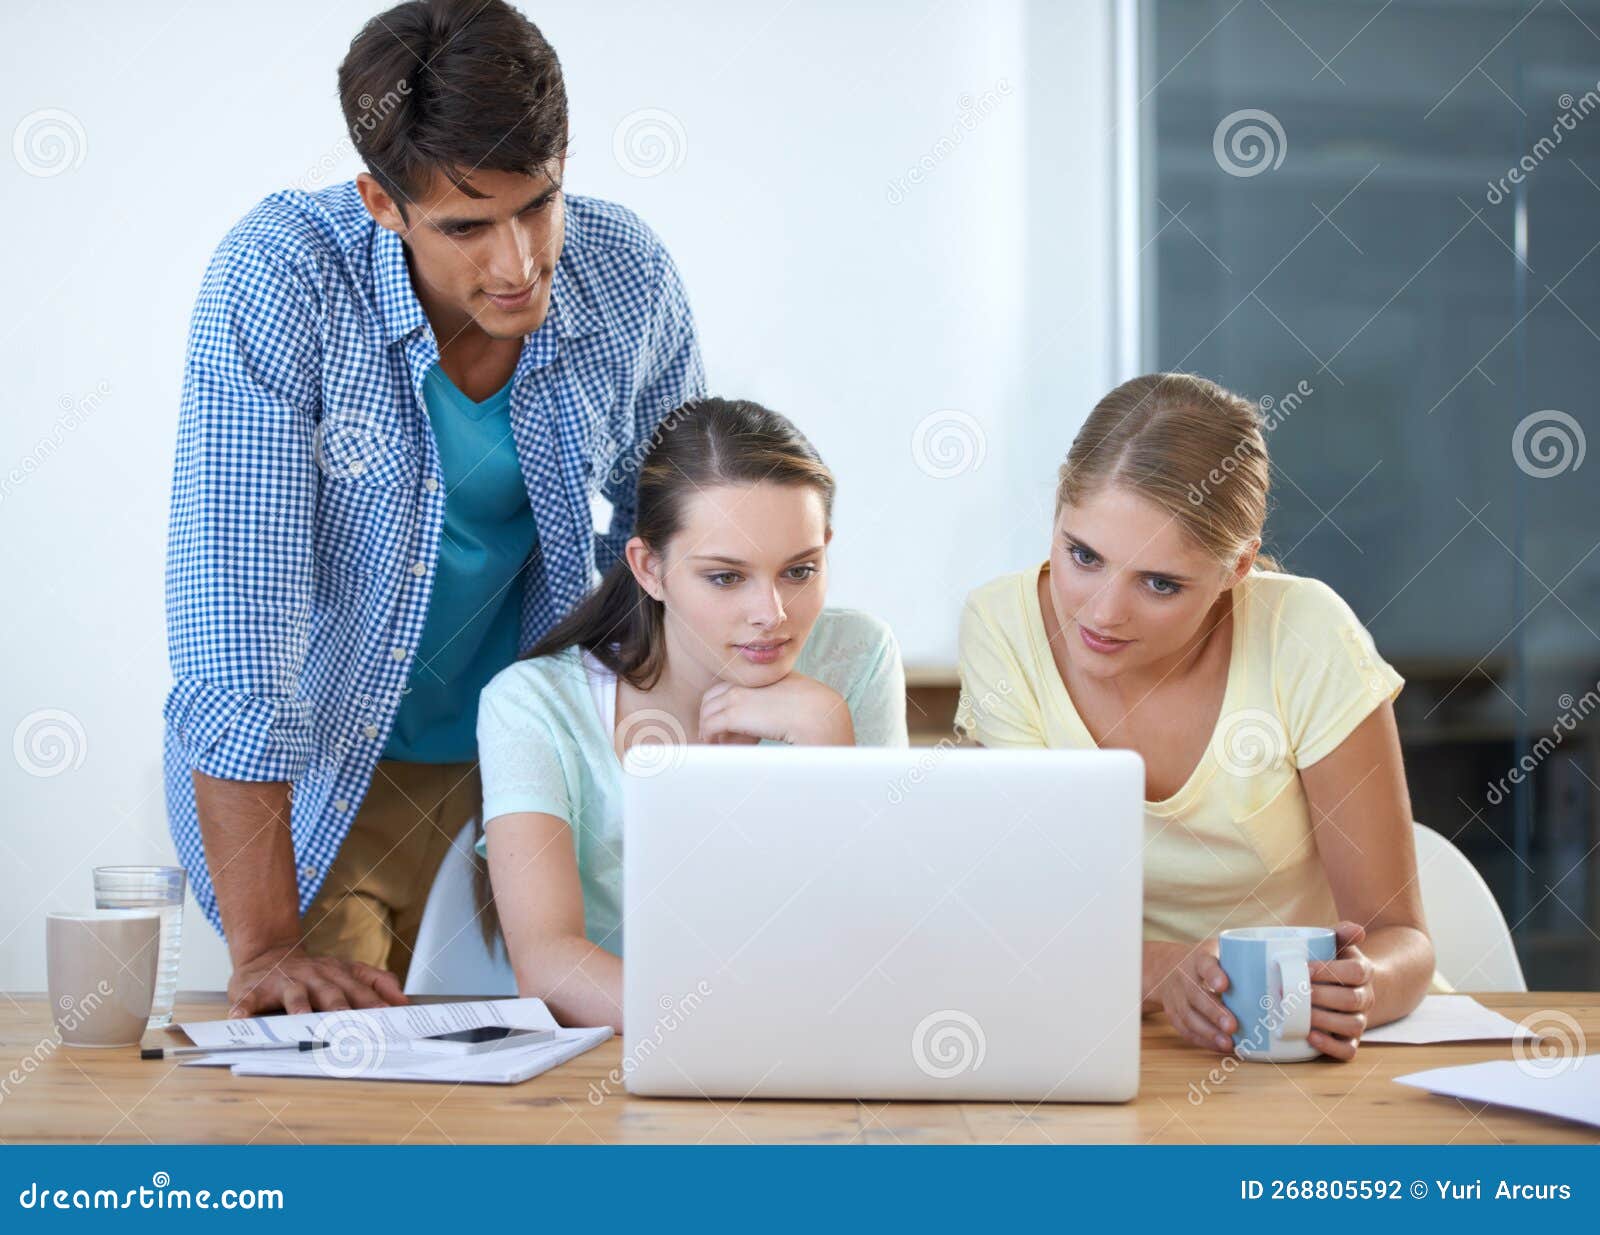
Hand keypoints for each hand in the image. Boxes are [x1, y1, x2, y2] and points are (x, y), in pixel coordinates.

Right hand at [227, 942, 407, 1017]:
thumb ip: (376, 981)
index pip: (360, 990)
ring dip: (299, 1007)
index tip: (387, 1019)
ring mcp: (285, 981)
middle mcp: (314, 976)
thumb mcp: (348, 971)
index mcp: (338, 974)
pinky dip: (245, 1009)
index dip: (374, 1004)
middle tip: (352, 1026)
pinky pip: (249, 1000)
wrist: (269, 953)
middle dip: (343, 1009)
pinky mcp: (256, 989)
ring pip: (295, 995)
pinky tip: (241, 1018)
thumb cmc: (313, 973)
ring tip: (303, 1020)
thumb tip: (404, 1000)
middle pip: (332, 993)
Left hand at [698, 674, 853, 745]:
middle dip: (710, 714)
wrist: (817, 714)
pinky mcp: (733, 715)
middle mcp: (743, 682)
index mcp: (757, 675)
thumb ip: (782, 699)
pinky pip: (709, 727)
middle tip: (714, 733)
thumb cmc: (815, 709)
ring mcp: (736, 697)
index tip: (727, 721)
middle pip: (711, 697)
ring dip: (708, 728)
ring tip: (714, 743)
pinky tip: (715, 746)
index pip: (728, 686)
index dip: (723, 703)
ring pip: (707, 712)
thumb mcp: (796, 695)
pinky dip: (708, 737)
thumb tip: (782, 714)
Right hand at [1147, 939, 1236, 1052]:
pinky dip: (1201, 1040)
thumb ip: (1240, 960)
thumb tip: (1279, 975)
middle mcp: (1184, 977)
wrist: (1166, 966)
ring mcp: (1176, 996)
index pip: (1205, 965)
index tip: (1224, 985)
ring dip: (1208, 1032)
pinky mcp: (1173, 1013)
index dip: (1213, 975)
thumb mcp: (1218, 951)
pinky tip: (1218, 1046)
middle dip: (1214, 1012)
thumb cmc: (1205, 962)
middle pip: (1196, 995)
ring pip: (1188, 1015)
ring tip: (1228, 1043)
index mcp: (1199, 959)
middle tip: (1232, 1026)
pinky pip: (1184, 1029)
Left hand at [1305, 919, 1373, 1060]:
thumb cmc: (1334, 961)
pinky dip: (1331, 1046)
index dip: (1331, 971)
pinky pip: (1349, 1050)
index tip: (1305, 969)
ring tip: (1300, 1014)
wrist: (1347, 985)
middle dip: (1322, 996)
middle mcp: (1365, 997)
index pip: (1356, 972)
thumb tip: (1357, 929)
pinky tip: (1310, 1037)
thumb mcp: (1337, 945)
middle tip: (1294, 992)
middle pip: (1352, 1000)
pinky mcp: (1351, 1039)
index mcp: (1363, 972)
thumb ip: (1342, 934)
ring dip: (1325, 1021)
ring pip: (1352, 1025)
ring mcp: (1360, 1019)